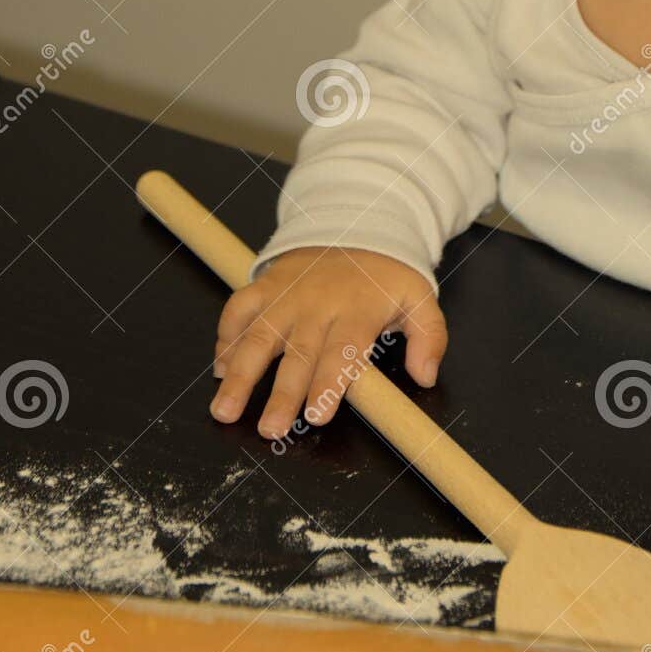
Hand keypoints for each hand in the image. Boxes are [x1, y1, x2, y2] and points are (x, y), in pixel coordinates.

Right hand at [209, 244, 446, 437]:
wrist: (356, 222)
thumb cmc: (386, 275)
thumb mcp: (420, 298)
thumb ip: (430, 337)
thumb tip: (426, 375)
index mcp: (357, 310)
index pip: (342, 351)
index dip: (328, 383)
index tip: (317, 415)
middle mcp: (317, 304)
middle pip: (297, 353)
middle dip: (282, 393)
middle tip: (269, 429)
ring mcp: (287, 294)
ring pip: (258, 335)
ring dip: (240, 373)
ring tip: (223, 409)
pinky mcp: (265, 284)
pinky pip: (238, 308)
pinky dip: (225, 336)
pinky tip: (220, 368)